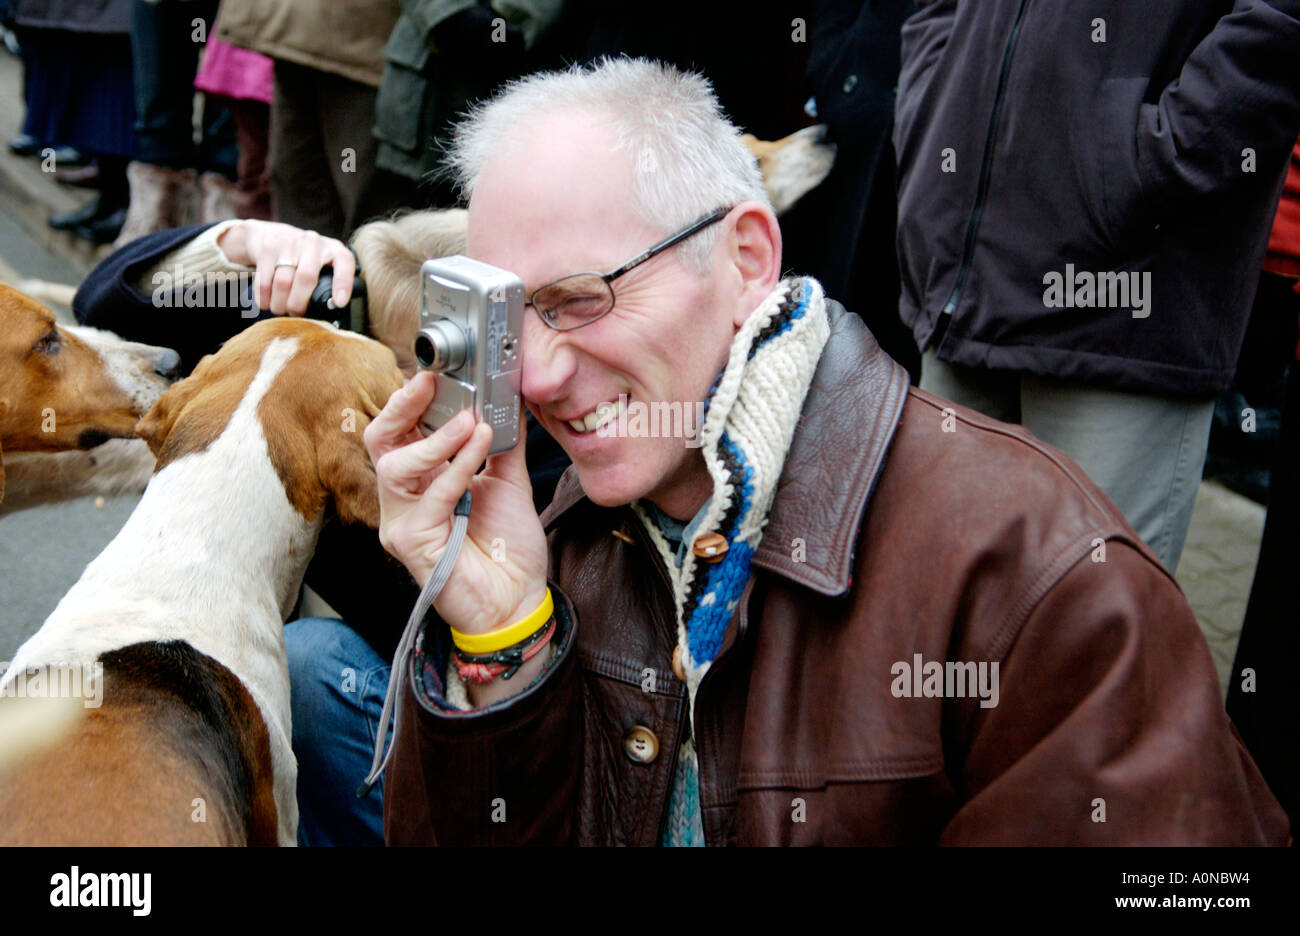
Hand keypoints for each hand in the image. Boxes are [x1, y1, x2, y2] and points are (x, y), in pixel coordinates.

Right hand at [217, 220, 355, 315]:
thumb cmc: (302, 260)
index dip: (343, 284)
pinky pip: (264, 279)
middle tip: (295, 314)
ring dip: (280, 303)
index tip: (338, 303)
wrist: (270, 234)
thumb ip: (327, 285)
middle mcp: (314, 242)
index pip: (345, 262)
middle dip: (299, 303)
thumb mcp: (321, 266)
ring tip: (280, 310)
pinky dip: (264, 297)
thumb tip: (327, 315)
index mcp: (334, 249)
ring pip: (283, 281)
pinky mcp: (268, 247)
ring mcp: (290, 242)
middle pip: (307, 277)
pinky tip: (266, 303)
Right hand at [364, 371, 548, 636]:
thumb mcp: (508, 482)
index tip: (438, 372)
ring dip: (435, 439)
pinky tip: (478, 447)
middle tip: (431, 382)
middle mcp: (405, 498)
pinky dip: (456, 469)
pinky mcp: (412, 543)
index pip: (401, 430)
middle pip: (380, 441)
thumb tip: (509, 401)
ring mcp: (403, 522)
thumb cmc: (507, 550)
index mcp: (423, 480)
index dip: (412, 400)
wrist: (517, 600)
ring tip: (469, 422)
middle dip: (402, 407)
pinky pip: (430, 498)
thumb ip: (503, 443)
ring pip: (396, 467)